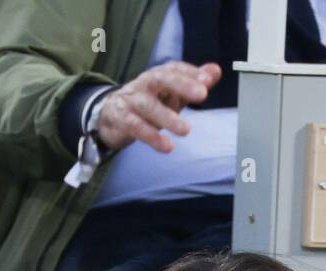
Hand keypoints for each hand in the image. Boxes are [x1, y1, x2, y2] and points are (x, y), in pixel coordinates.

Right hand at [95, 60, 221, 152]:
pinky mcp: (121, 119)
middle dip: (182, 85)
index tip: (208, 80)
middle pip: (162, 79)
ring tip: (186, 131)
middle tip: (202, 95)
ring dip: (167, 117)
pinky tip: (167, 146)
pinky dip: (151, 137)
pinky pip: (136, 127)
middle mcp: (144, 83)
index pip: (175, 69)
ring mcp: (131, 100)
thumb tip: (215, 71)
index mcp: (159, 76)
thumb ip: (194, 83)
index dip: (191, 72)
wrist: (110, 115)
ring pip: (148, 106)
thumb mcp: (172, 94)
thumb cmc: (148, 103)